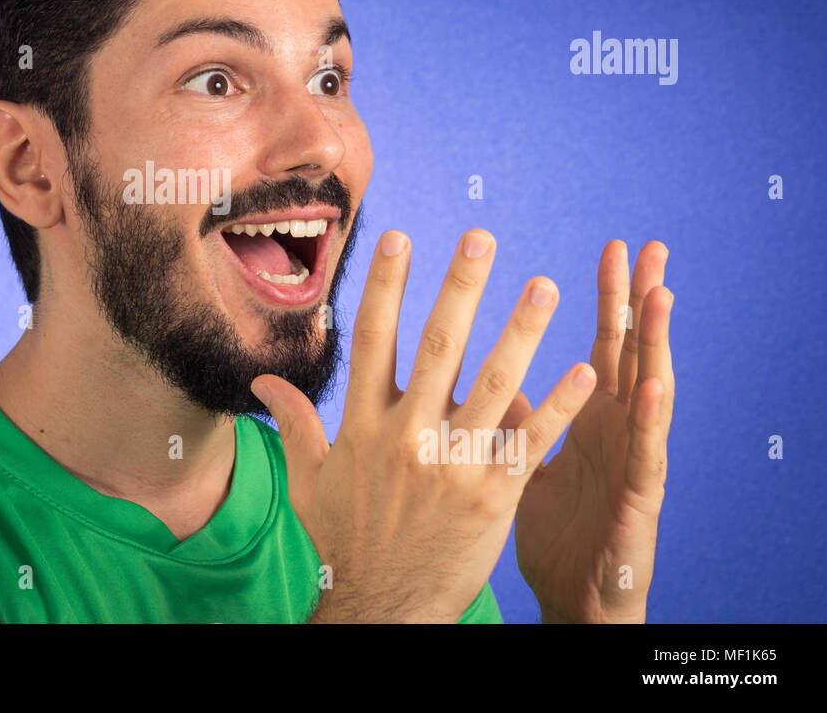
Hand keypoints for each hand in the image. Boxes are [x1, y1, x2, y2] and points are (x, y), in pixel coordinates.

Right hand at [250, 229, 596, 621]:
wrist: (383, 608)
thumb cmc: (345, 539)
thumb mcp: (311, 480)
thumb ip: (294, 423)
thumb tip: (262, 382)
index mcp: (363, 426)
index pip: (373, 340)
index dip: (386, 285)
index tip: (399, 237)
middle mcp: (409, 437)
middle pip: (439, 347)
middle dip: (460, 287)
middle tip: (481, 237)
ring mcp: (453, 465)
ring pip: (494, 384)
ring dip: (521, 331)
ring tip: (545, 284)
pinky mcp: (492, 496)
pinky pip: (529, 441)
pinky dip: (557, 405)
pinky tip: (584, 370)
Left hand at [514, 240, 674, 622]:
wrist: (578, 599)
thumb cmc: (557, 533)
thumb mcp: (523, 464)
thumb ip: (508, 416)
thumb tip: (475, 373)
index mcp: (588, 418)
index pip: (599, 344)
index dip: (605, 299)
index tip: (612, 248)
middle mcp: (614, 430)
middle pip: (627, 353)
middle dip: (635, 300)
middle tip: (647, 246)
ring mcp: (629, 461)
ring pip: (646, 393)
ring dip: (653, 344)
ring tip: (659, 293)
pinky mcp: (635, 500)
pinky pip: (644, 457)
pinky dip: (652, 420)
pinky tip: (653, 386)